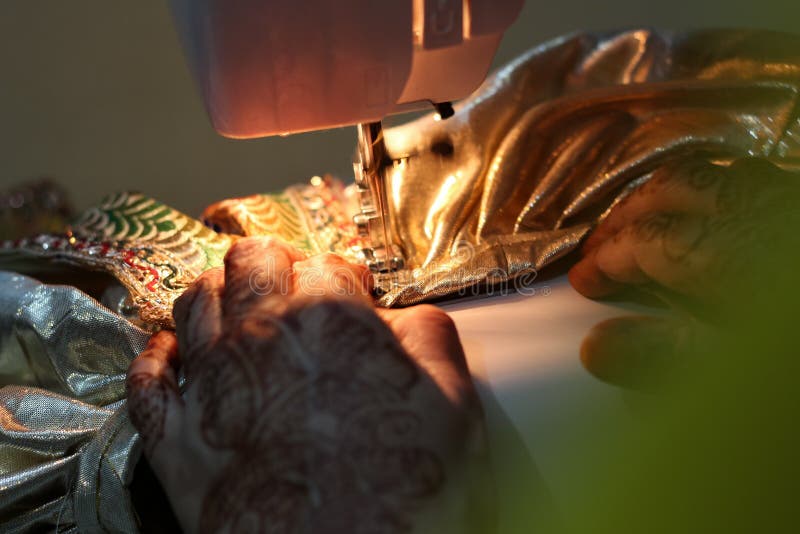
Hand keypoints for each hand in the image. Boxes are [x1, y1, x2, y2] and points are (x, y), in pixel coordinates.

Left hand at [127, 237, 486, 533]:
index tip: (353, 292)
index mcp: (328, 320)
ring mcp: (210, 387)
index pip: (326, 264)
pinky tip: (170, 353)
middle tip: (292, 283)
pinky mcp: (176, 442)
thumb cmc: (403, 492)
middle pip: (249, 261)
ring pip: (194, 304)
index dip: (344, 275)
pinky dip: (157, 358)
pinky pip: (147, 381)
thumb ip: (430, 340)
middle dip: (273, 263)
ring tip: (236, 302)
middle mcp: (259, 337)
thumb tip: (406, 319)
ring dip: (216, 291)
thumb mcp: (453, 406)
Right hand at [568, 158, 798, 389]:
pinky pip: (741, 175)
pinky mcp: (799, 196)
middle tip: (600, 248)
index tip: (584, 281)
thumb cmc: (796, 351)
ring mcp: (781, 196)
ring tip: (641, 223)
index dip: (606, 260)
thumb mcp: (732, 368)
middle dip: (625, 217)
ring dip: (662, 196)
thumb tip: (594, 348)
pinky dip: (705, 191)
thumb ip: (664, 358)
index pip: (644, 240)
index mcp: (726, 249)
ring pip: (706, 174)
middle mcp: (751, 206)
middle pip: (668, 190)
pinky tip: (708, 215)